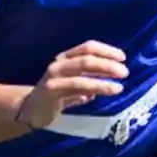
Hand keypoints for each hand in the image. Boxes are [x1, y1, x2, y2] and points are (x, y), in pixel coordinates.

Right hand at [14, 41, 128, 129]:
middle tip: (124, 72)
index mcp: (66, 57)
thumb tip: (115, 74)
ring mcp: (54, 76)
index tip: (123, 57)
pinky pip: (74, 88)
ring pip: (81, 74)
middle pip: (86, 58)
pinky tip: (100, 95)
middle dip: (107, 64)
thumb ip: (92, 77)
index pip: (88, 47)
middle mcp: (59, 63)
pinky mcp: (51, 90)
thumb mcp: (76, 82)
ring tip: (119, 87)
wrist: (32, 109)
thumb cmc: (57, 94)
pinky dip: (90, 90)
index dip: (107, 50)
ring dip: (102, 80)